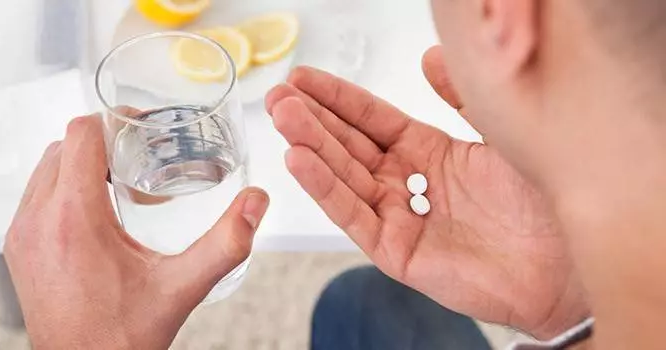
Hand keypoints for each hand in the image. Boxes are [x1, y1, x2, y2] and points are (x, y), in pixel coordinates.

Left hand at [4, 116, 268, 348]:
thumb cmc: (123, 337)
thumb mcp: (182, 288)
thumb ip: (226, 243)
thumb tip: (255, 203)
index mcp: (74, 219)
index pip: (83, 135)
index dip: (114, 121)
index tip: (140, 127)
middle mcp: (38, 220)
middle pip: (65, 146)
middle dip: (105, 143)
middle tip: (141, 158)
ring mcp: (24, 234)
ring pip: (48, 168)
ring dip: (84, 165)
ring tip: (125, 185)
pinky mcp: (21, 247)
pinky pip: (38, 195)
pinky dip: (67, 188)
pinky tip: (101, 214)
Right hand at [266, 51, 585, 337]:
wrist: (570, 261)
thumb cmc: (543, 198)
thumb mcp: (497, 131)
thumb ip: (460, 96)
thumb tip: (431, 56)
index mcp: (428, 152)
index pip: (371, 120)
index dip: (338, 99)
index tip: (304, 79)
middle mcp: (408, 183)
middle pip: (349, 146)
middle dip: (313, 119)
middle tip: (280, 95)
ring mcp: (400, 217)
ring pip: (345, 177)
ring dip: (311, 147)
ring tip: (282, 117)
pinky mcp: (397, 252)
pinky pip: (354, 217)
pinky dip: (326, 189)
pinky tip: (299, 161)